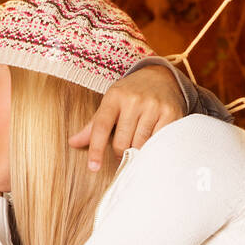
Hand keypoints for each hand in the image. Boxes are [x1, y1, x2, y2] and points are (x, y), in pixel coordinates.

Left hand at [69, 64, 185, 168]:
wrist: (161, 76)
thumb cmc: (130, 94)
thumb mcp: (110, 103)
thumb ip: (93, 126)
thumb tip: (73, 143)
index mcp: (115, 96)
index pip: (101, 127)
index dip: (96, 150)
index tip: (93, 168)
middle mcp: (134, 99)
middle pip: (121, 141)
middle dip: (120, 152)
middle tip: (123, 153)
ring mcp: (153, 105)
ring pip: (140, 144)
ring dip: (137, 152)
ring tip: (137, 148)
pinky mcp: (171, 113)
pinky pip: (158, 141)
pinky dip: (153, 148)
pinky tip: (152, 145)